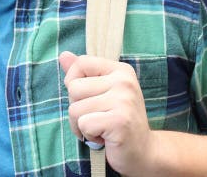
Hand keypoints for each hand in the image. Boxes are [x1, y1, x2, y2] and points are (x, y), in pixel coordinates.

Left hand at [59, 51, 157, 176]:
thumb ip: (83, 74)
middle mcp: (124, 81)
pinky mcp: (119, 121)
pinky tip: (104, 137)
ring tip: (100, 128)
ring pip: (75, 109)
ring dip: (81, 125)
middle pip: (74, 88)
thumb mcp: (102, 92)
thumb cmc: (118, 121)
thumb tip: (63, 55)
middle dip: (77, 108)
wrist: (143, 151)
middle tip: (97, 117)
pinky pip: (84, 124)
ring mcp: (123, 100)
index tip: (87, 97)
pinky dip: (88, 135)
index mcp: (120, 70)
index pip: (81, 63)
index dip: (73, 81)